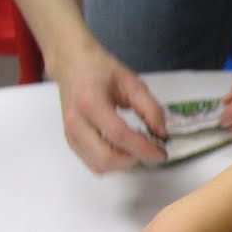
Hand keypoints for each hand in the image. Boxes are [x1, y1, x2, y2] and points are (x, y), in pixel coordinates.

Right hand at [52, 44, 169, 171]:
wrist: (72, 66)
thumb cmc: (100, 70)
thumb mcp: (132, 82)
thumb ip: (150, 108)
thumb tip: (162, 134)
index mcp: (90, 102)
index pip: (119, 135)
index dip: (143, 148)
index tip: (162, 153)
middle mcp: (76, 122)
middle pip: (106, 158)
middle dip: (133, 159)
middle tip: (150, 149)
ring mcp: (70, 135)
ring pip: (99, 166)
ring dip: (123, 163)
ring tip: (137, 146)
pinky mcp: (71, 142)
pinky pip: (93, 162)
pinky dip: (113, 161)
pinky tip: (123, 147)